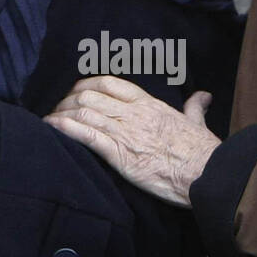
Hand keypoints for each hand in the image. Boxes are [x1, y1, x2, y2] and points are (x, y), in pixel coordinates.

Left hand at [44, 76, 219, 206]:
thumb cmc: (202, 151)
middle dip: (68, 100)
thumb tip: (203, 96)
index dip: (87, 84)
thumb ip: (195, 107)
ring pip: (84, 112)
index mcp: (149, 104)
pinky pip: (86, 135)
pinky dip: (65, 128)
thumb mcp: (198, 123)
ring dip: (62, 113)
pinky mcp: (120, 154)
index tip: (76, 91)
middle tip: (59, 109)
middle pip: (90, 96)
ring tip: (50, 119)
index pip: (110, 83)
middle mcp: (133, 114)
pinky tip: (52, 127)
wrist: (205, 173)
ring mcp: (125, 132)